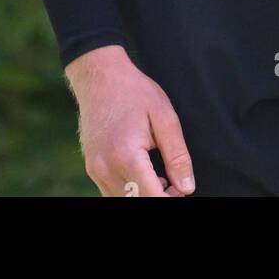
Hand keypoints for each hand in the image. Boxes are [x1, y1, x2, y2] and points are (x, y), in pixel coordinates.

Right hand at [65, 46, 194, 196]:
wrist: (99, 75)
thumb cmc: (134, 92)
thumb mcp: (164, 117)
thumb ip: (177, 156)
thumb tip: (187, 188)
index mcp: (126, 156)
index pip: (151, 198)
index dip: (171, 199)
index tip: (182, 190)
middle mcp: (105, 168)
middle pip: (136, 203)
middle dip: (158, 198)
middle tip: (175, 183)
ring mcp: (94, 170)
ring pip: (122, 201)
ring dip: (143, 195)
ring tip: (161, 178)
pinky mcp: (90, 167)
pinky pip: (111, 192)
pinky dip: (129, 191)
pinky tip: (143, 173)